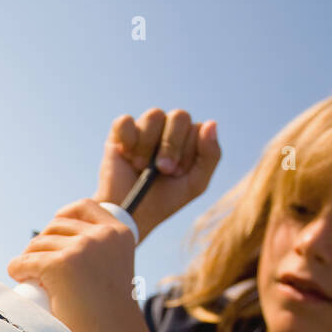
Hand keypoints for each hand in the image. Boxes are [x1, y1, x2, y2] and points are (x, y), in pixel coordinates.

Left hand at [6, 198, 138, 331]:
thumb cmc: (110, 315)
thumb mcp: (114, 272)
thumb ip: (102, 255)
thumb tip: (63, 240)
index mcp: (119, 233)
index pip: (84, 206)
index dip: (63, 215)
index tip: (53, 232)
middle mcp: (102, 236)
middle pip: (56, 226)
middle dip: (41, 243)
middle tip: (37, 265)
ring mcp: (81, 248)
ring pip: (38, 245)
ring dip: (28, 259)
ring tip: (30, 278)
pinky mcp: (60, 265)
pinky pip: (25, 261)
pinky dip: (17, 269)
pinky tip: (18, 276)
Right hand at [94, 108, 220, 242]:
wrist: (130, 215)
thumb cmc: (165, 200)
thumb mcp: (195, 184)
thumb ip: (211, 155)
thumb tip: (212, 123)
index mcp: (189, 139)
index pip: (197, 129)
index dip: (188, 152)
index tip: (177, 174)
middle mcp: (169, 128)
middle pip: (179, 116)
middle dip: (171, 146)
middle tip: (162, 169)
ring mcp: (145, 128)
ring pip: (154, 115)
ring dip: (148, 145)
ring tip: (139, 167)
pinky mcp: (120, 132)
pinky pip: (125, 121)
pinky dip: (127, 138)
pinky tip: (125, 155)